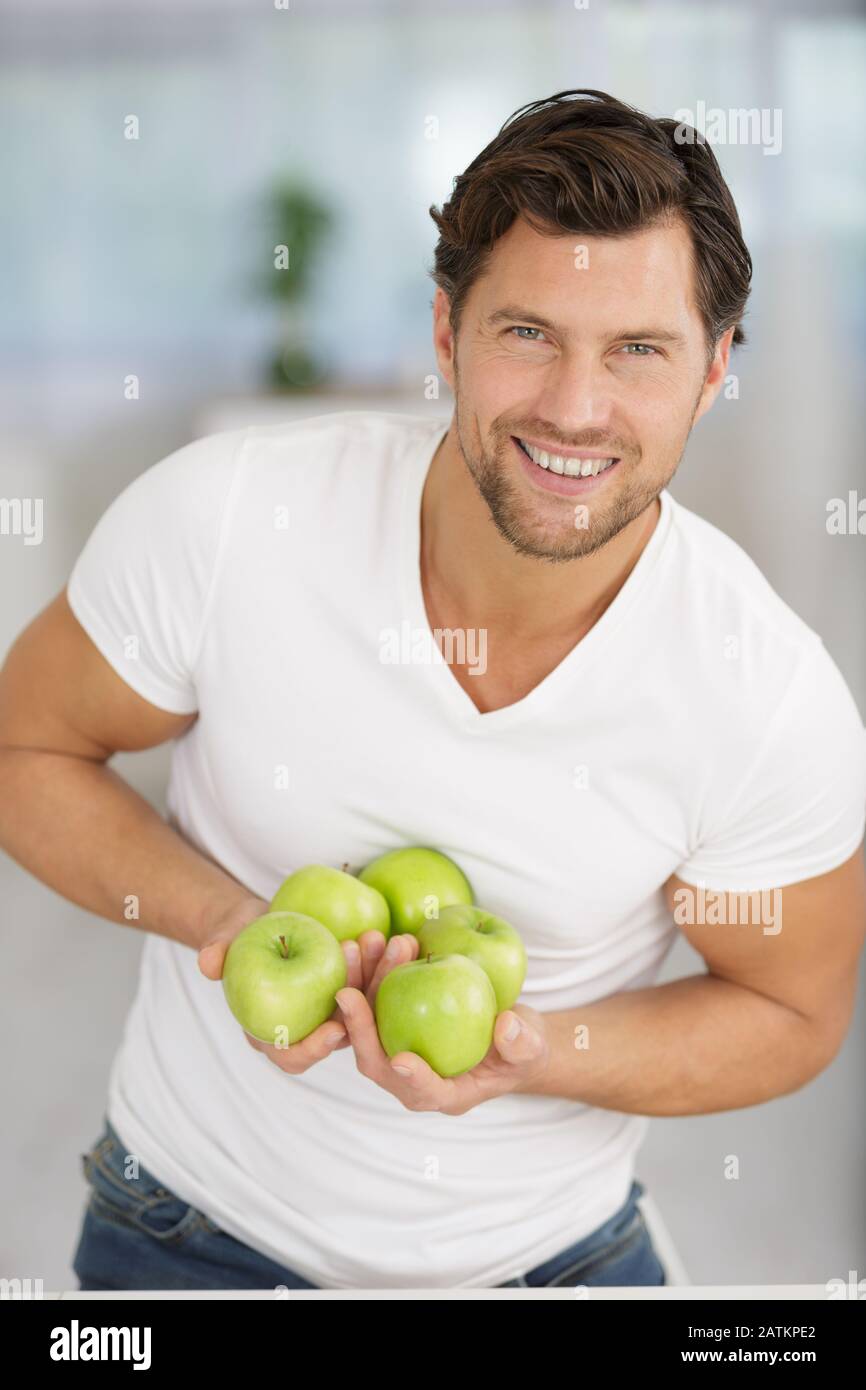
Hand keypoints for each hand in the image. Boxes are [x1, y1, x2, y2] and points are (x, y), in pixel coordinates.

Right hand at [197, 895, 391, 1074]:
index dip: (313, 1049)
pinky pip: (375, 984)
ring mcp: (334, 1011)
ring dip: (384, 978)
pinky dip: (388, 964)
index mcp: (271, 1030)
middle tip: (381, 969)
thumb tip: (207, 964)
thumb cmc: (241, 932)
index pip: (292, 1055)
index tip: (334, 1029)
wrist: (265, 918)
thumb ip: (216, 949)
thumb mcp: (226, 936)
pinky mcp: (354, 991)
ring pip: (366, 1008)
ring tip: (398, 943)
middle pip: (341, 1031)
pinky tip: (402, 940)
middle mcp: (307, 1028)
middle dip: (366, 1003)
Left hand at [336, 933, 549, 1113]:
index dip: (413, 1080)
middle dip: (360, 1029)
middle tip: (347, 995)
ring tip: (360, 948)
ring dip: (359, 987)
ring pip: (366, 1026)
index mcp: (447, 1092)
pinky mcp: (392, 1023)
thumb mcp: (531, 1048)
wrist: (507, 1033)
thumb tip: (507, 1026)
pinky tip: (367, 941)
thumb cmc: (521, 1047)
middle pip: (377, 1062)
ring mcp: (399, 1048)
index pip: (424, 1093)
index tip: (402, 1061)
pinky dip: (368, 972)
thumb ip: (522, 1043)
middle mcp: (413, 1077)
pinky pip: (372, 1000)